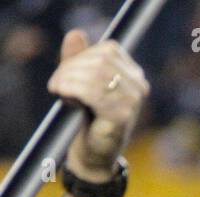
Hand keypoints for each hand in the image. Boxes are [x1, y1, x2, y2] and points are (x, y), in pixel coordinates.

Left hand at [47, 30, 149, 179]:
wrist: (96, 155)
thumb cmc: (90, 119)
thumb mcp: (83, 83)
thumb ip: (79, 58)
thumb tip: (76, 34)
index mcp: (134, 76)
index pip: (108, 50)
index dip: (83, 54)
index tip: (66, 71)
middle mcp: (139, 87)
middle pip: (101, 60)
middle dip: (72, 67)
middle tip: (57, 83)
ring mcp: (133, 102)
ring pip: (95, 74)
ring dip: (68, 79)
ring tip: (59, 90)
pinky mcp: (121, 116)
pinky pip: (92, 92)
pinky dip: (71, 90)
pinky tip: (64, 98)